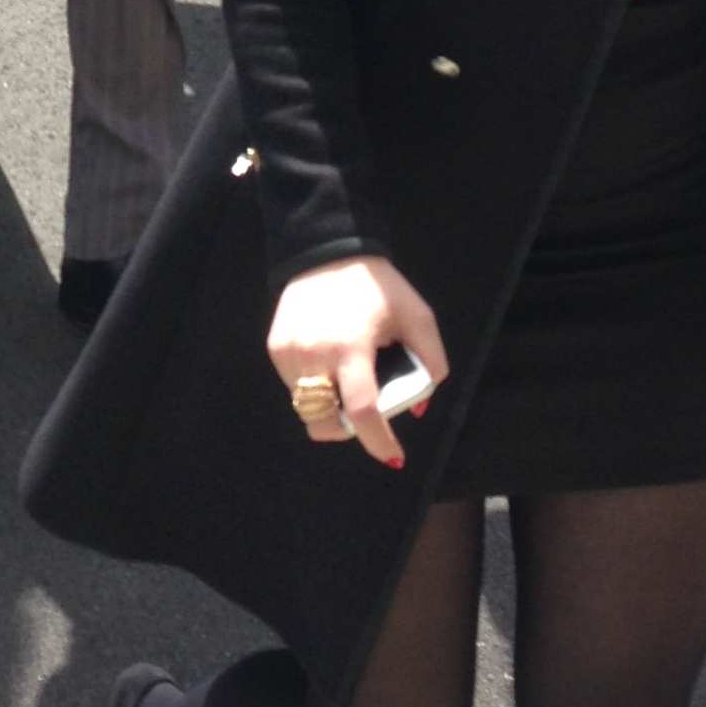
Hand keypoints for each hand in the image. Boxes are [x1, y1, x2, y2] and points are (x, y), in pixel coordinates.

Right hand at [267, 255, 449, 469]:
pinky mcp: (275, 347)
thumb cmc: (377, 286)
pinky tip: (327, 361)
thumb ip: (430, 364)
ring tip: (345, 380)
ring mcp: (289, 352)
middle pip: (324, 422)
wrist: (326, 249)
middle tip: (365, 417)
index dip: (378, 441)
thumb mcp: (417, 316)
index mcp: (351, 348)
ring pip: (307, 408)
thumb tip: (416, 408)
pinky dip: (314, 387)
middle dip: (348, 431)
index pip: (362, 411)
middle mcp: (314, 354)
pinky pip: (294, 387)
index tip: (395, 457)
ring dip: (330, 408)